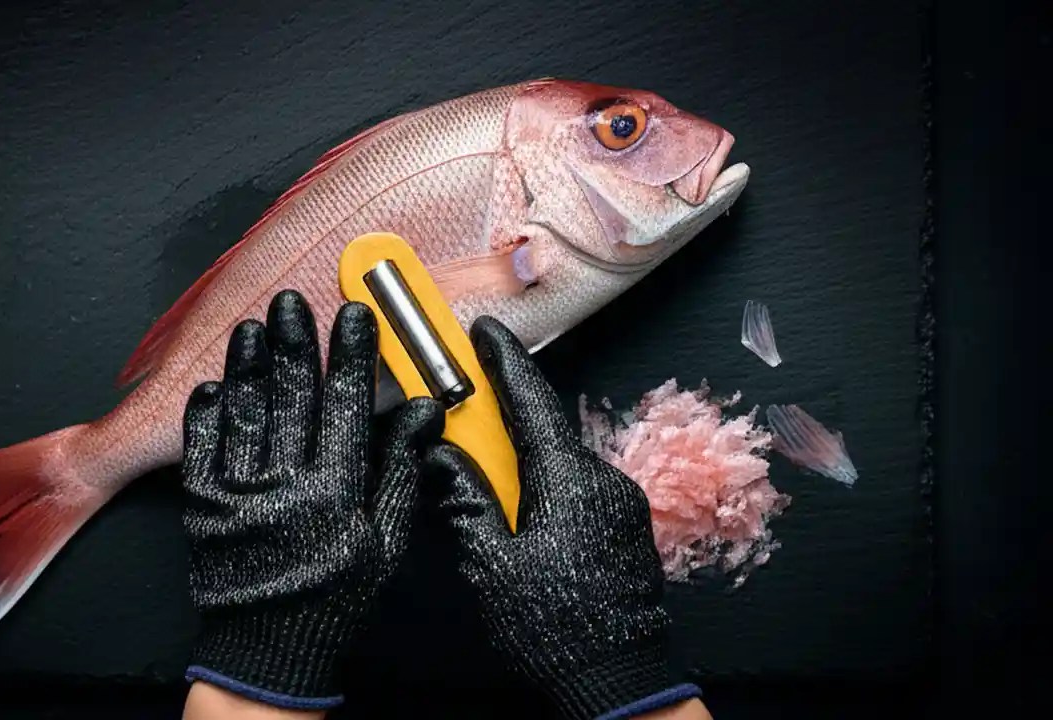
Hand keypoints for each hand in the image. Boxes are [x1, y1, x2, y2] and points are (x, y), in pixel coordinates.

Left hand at [180, 290, 443, 709]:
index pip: (345, 406)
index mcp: (334, 493)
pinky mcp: (200, 505)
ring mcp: (236, 493)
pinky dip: (208, 411)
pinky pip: (201, 446)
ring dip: (249, 364)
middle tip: (292, 302)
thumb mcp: (384, 541)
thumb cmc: (335, 593)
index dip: (351, 356)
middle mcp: (283, 486)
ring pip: (244, 412)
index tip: (355, 315)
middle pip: (291, 397)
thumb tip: (422, 410)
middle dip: (295, 343)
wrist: (270, 647)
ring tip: (254, 326)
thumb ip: (399, 471)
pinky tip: (215, 382)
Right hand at [427, 317, 700, 719]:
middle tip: (461, 408)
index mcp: (568, 480)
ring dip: (519, 459)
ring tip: (480, 474)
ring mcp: (620, 503)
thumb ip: (465, 502)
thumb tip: (441, 456)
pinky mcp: (624, 527)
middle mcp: (602, 480)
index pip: (532, 403)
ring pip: (557, 463)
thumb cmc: (555, 627)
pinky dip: (541, 484)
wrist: (620, 680)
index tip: (485, 332)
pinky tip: (517, 511)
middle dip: (500, 419)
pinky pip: (575, 488)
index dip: (503, 363)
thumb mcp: (492, 565)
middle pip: (542, 432)